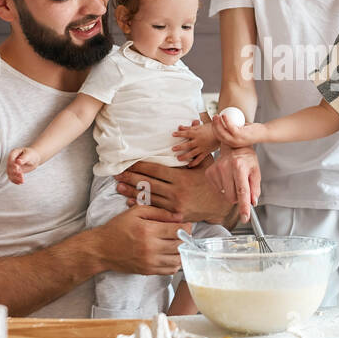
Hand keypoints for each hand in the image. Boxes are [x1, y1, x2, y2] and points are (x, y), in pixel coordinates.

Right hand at [7, 146, 39, 184]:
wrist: (34, 158)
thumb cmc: (31, 154)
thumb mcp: (29, 155)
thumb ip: (23, 158)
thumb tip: (18, 161)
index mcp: (14, 153)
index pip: (10, 158)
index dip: (12, 164)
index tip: (17, 168)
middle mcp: (11, 160)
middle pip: (9, 167)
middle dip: (14, 172)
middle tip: (21, 176)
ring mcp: (11, 166)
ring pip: (10, 173)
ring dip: (15, 178)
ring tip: (22, 181)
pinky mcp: (14, 172)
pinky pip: (12, 177)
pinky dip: (15, 180)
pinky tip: (19, 183)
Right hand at [92, 205, 189, 276]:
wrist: (101, 249)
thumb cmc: (117, 228)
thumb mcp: (135, 212)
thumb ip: (158, 212)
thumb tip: (179, 216)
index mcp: (148, 230)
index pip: (178, 230)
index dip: (186, 227)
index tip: (186, 225)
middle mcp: (150, 248)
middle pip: (180, 244)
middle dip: (186, 238)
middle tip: (184, 234)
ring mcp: (150, 262)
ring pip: (178, 259)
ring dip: (182, 251)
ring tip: (178, 244)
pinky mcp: (148, 271)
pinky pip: (170, 270)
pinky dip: (175, 263)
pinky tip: (171, 255)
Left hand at [114, 159, 233, 223]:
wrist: (222, 205)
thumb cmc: (212, 181)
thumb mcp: (206, 163)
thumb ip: (195, 148)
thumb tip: (195, 122)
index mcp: (181, 177)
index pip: (155, 170)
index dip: (139, 166)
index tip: (127, 163)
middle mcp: (176, 192)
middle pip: (147, 183)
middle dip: (130, 178)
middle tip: (116, 174)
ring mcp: (174, 205)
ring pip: (148, 197)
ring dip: (131, 191)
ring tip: (118, 186)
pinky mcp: (174, 215)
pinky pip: (154, 209)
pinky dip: (140, 205)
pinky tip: (129, 201)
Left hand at [172, 113, 218, 165]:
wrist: (222, 134)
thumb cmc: (210, 129)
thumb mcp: (199, 126)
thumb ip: (189, 128)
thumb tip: (179, 127)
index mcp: (197, 133)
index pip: (187, 133)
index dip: (180, 133)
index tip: (173, 134)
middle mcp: (199, 141)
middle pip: (188, 144)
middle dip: (180, 147)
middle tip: (173, 149)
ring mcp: (202, 148)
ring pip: (193, 153)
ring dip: (185, 156)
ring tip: (178, 159)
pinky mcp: (206, 152)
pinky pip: (199, 159)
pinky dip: (194, 163)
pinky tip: (189, 165)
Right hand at [205, 144, 260, 221]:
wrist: (232, 146)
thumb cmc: (246, 158)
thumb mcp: (255, 171)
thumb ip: (255, 188)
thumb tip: (252, 202)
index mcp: (240, 166)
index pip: (242, 191)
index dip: (244, 206)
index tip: (245, 217)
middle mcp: (226, 168)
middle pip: (232, 197)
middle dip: (238, 197)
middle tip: (242, 187)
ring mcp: (215, 170)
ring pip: (225, 194)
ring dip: (231, 191)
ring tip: (234, 179)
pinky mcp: (209, 173)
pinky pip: (218, 190)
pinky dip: (224, 187)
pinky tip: (227, 177)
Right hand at [212, 112, 263, 148]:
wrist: (263, 133)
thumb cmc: (253, 131)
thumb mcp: (241, 130)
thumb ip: (234, 127)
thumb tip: (227, 120)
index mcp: (232, 143)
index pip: (219, 137)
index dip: (214, 129)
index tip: (214, 121)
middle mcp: (233, 143)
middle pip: (219, 134)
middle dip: (214, 125)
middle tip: (214, 117)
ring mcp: (236, 140)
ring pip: (222, 131)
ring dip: (218, 123)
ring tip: (217, 115)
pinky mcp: (240, 135)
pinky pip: (230, 126)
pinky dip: (226, 120)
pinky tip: (224, 115)